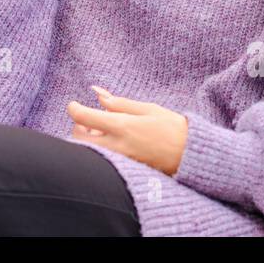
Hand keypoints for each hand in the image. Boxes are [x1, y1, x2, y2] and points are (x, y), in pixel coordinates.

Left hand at [67, 86, 189, 175]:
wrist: (190, 155)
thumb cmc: (171, 127)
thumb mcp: (146, 108)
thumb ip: (118, 103)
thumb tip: (96, 92)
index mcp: (122, 126)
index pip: (83, 117)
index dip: (73, 109)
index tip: (74, 105)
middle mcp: (117, 145)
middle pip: (79, 138)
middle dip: (77, 127)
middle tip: (87, 120)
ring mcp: (120, 160)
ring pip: (88, 151)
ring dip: (87, 140)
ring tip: (100, 131)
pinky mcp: (124, 170)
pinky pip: (102, 159)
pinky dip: (98, 150)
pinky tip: (110, 143)